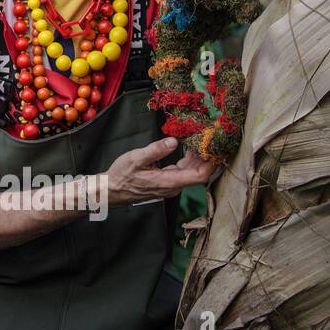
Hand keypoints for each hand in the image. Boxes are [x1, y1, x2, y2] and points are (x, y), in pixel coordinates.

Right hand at [103, 137, 218, 206]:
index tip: (217, 149)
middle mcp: (173, 186)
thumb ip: (156, 150)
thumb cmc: (122, 175)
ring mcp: (171, 185)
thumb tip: (174, 141)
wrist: (112, 190)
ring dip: (198, 158)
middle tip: (210, 139)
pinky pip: (183, 172)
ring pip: (191, 172)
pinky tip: (188, 150)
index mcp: (169, 181)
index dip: (211, 163)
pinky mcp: (167, 182)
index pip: (199, 176)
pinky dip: (189, 161)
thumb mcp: (136, 158)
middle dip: (207, 157)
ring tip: (200, 141)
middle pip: (198, 173)